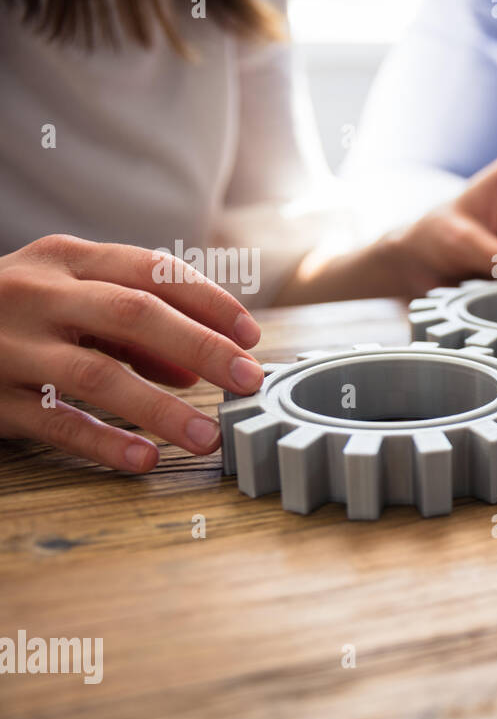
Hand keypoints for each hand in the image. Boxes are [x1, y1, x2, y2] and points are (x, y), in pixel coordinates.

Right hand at [0, 235, 264, 472]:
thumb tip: (194, 369)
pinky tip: (143, 459)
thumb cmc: (15, 313)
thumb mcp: (67, 298)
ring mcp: (8, 345)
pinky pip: (53, 422)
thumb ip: (130, 326)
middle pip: (133, 314)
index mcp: (65, 259)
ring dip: (159, 408)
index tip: (250, 336)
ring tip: (205, 437)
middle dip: (200, 347)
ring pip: (96, 374)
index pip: (151, 270)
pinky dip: (103, 443)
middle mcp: (37, 294)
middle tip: (247, 381)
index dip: (208, 302)